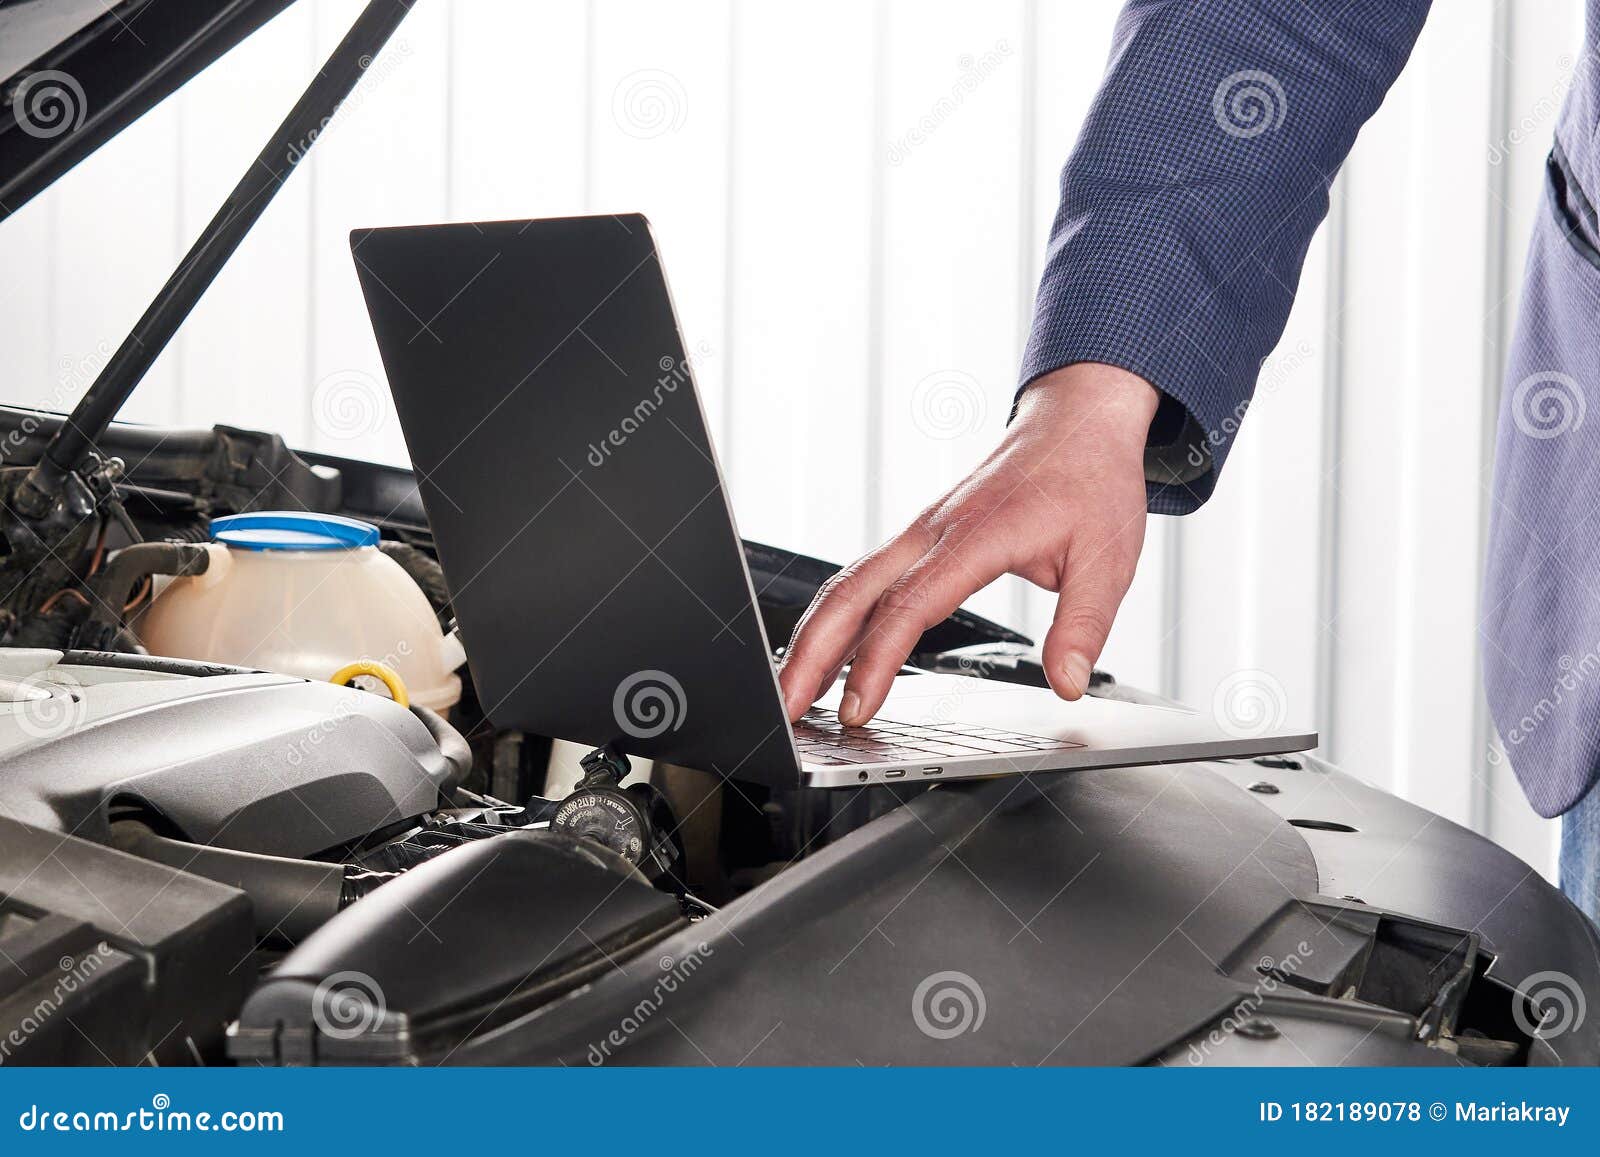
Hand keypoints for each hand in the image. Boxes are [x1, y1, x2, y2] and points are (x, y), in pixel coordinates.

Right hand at [777, 362, 1159, 725]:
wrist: (1078, 421)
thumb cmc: (1091, 481)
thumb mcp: (1109, 558)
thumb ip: (1084, 626)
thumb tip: (1067, 685)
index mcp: (975, 537)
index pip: (907, 605)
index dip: (875, 661)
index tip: (857, 707)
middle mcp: (933, 531)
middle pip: (851, 592)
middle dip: (812, 652)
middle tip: (789, 708)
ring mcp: (920, 532)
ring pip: (847, 584)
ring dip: (813, 636)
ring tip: (791, 690)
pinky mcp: (920, 537)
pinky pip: (864, 577)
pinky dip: (835, 616)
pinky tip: (825, 649)